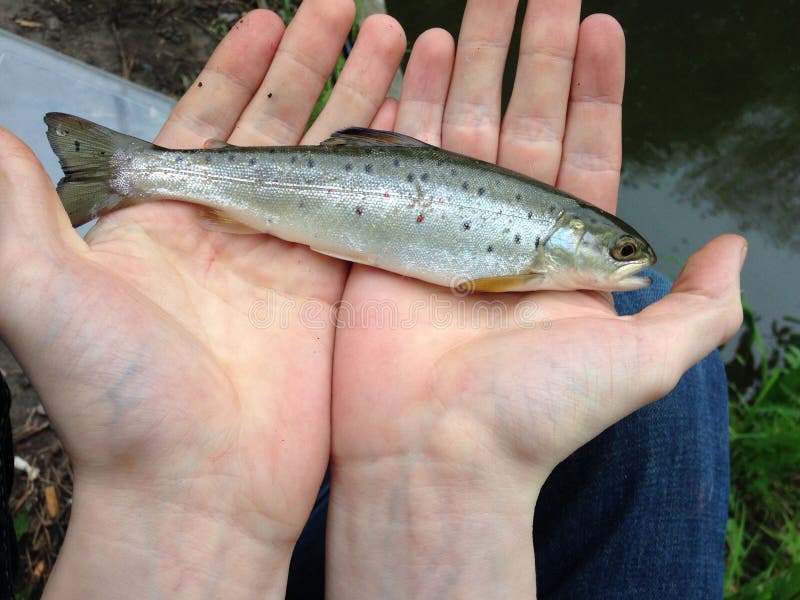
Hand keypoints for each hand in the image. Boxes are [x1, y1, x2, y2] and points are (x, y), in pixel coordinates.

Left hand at [0, 2, 405, 596]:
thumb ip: (18, 214)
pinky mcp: (333, 290)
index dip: (239, 65)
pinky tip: (409, 128)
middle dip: (313, 61)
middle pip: (280, 123)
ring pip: (331, 158)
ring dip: (358, 100)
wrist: (197, 487)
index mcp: (171, 218)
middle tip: (346, 9)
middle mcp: (233, 229)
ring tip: (390, 47)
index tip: (268, 19)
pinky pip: (367, 212)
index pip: (209, 118)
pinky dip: (388, 167)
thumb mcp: (45, 296)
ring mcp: (289, 256)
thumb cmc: (120, 405)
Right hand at [327, 1, 744, 596]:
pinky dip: (414, 101)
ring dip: (474, 60)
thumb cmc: (535, 412)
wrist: (433, 451)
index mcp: (564, 249)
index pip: (584, 147)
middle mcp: (505, 228)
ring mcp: (444, 223)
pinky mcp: (390, 230)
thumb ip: (701, 307)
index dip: (595, 88)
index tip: (601, 27)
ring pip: (464, 122)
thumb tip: (733, 245)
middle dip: (534, 53)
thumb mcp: (644, 364)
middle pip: (524, 119)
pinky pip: (403, 151)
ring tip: (482, 3)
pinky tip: (422, 54)